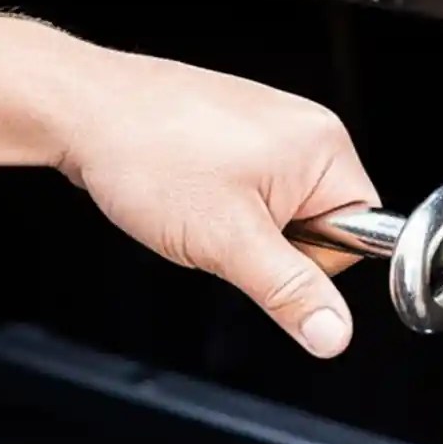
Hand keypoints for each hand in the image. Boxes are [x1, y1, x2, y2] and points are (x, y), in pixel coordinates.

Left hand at [57, 48, 379, 357]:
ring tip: (197, 206)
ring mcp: (270, 128)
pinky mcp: (239, 133)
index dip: (312, 261)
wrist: (80, 109)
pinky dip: (221, 206)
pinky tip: (189, 194)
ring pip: (281, 214)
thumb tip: (335, 334)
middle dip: (270, 244)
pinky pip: (252, 193)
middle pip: (322, 226)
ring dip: (241, 227)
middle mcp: (305, 130)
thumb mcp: (228, 242)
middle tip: (221, 228)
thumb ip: (289, 292)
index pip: (363, 234)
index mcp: (324, 147)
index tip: (263, 250)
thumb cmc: (147, 153)